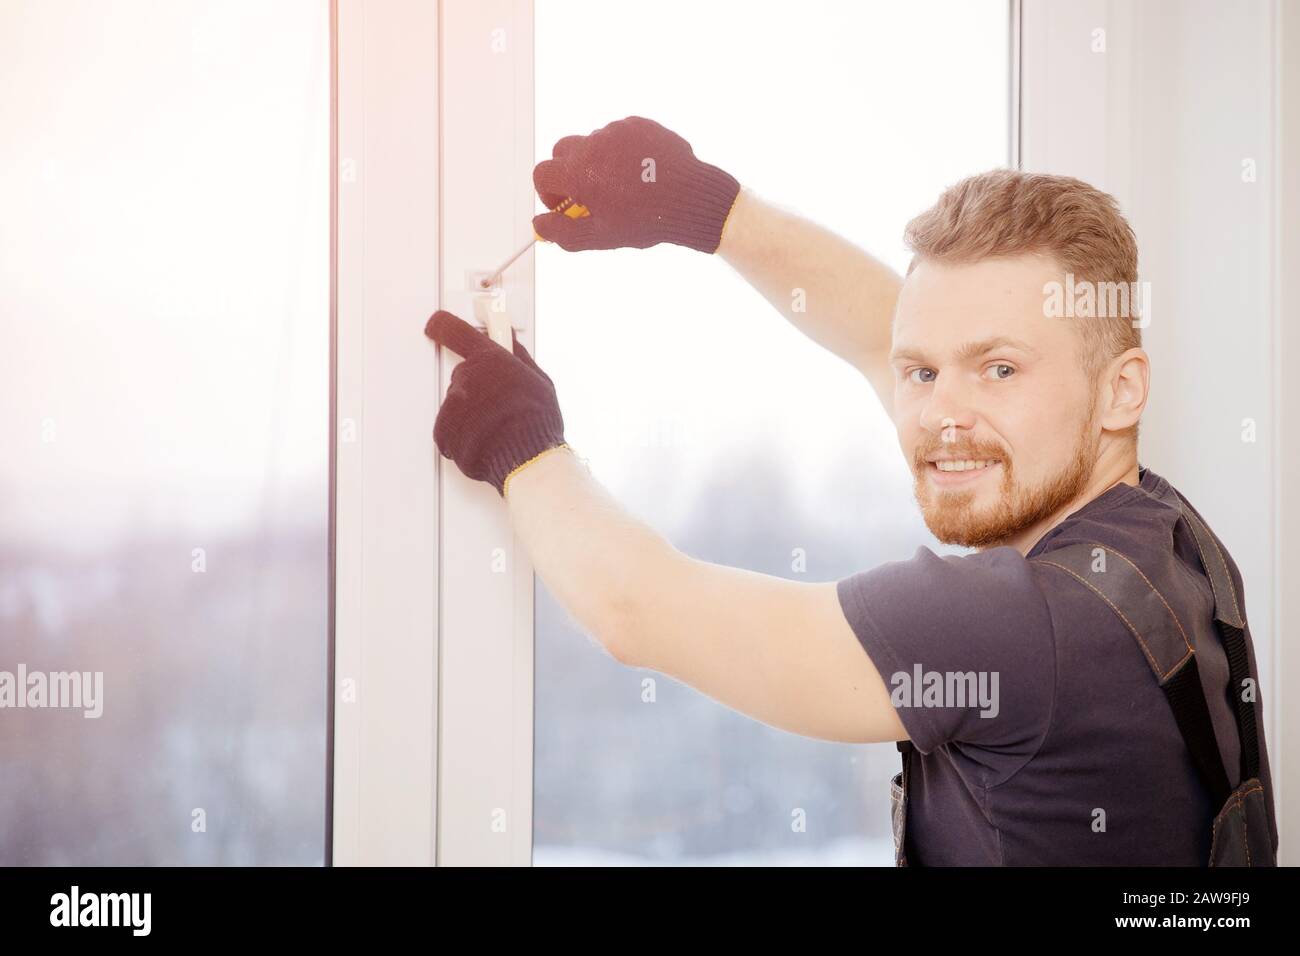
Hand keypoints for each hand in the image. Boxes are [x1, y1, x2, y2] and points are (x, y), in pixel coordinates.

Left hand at [423, 310, 566, 495]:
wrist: (527, 459)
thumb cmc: (537, 422)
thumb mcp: (540, 380)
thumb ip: (519, 357)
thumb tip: (511, 342)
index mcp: (489, 360)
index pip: (458, 333)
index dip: (444, 327)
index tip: (435, 324)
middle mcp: (466, 378)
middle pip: (465, 378)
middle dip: (479, 390)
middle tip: (501, 407)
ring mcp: (452, 405)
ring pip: (459, 407)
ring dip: (473, 417)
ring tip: (498, 431)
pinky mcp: (443, 431)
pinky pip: (450, 431)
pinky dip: (464, 438)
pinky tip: (486, 442)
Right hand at [532, 115, 740, 253]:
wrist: (691, 198)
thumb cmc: (647, 220)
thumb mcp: (601, 236)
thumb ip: (563, 232)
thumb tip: (540, 224)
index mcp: (579, 172)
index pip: (543, 174)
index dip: (548, 193)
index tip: (564, 205)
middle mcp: (593, 144)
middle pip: (562, 152)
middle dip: (568, 173)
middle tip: (588, 194)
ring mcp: (616, 130)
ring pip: (592, 144)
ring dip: (597, 163)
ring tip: (622, 187)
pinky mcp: (638, 124)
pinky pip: (618, 136)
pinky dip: (621, 152)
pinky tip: (639, 173)